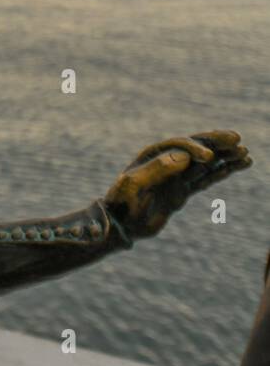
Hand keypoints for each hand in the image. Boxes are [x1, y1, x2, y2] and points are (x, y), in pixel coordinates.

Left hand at [103, 130, 250, 240]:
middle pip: (196, 149)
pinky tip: (237, 166)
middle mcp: (166, 163)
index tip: (209, 157)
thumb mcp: (134, 185)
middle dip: (216, 143)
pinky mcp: (182, 192)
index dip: (195, 148)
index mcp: (153, 156)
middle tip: (237, 140)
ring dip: (224, 158)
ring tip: (245, 154)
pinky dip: (222, 172)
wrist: (120, 226)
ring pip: (205, 164)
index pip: (179, 146)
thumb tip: (183, 156)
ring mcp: (176, 177)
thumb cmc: (122, 203)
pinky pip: (206, 179)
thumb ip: (157, 170)